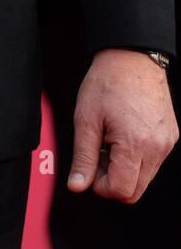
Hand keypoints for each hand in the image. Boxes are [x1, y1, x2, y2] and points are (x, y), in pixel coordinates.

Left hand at [67, 48, 178, 201]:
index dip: (100, 185)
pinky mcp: (171, 136)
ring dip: (125, 169)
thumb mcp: (86, 119)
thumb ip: (83, 156)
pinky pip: (154, 162)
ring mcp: (166, 143)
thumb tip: (77, 185)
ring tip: (110, 141)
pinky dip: (137, 158)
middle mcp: (157, 147)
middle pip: (135, 191)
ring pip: (145, 178)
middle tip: (98, 155)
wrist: (132, 57)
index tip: (90, 168)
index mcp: (135, 144)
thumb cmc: (108, 81)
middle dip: (113, 180)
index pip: (122, 190)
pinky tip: (123, 136)